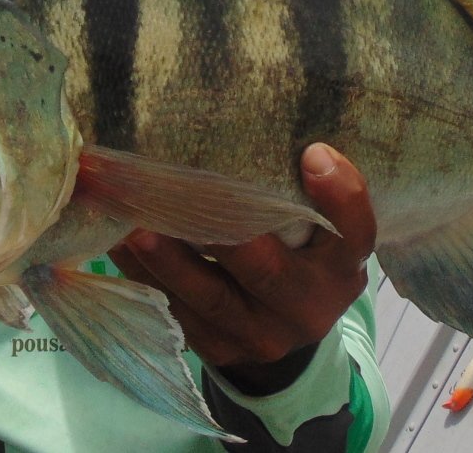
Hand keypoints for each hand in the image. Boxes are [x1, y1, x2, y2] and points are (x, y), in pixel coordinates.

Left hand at [108, 143, 375, 395]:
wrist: (286, 331)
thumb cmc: (301, 255)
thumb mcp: (321, 231)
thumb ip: (304, 192)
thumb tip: (267, 123)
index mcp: (341, 268)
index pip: (355, 234)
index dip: (339, 196)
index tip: (313, 152)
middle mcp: (308, 307)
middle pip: (267, 272)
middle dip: (223, 233)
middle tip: (177, 192)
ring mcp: (260, 336)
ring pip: (211, 300)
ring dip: (168, 261)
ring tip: (132, 225)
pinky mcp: (218, 349)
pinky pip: (177, 314)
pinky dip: (145, 277)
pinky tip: (117, 243)